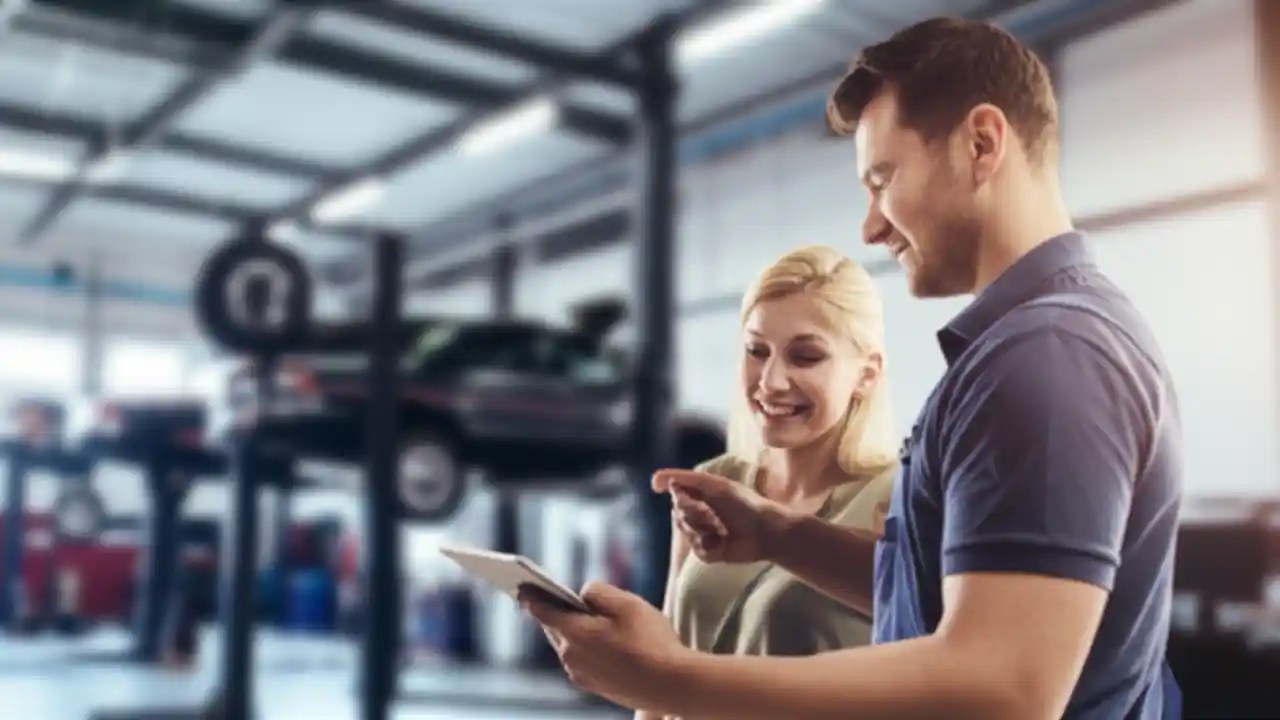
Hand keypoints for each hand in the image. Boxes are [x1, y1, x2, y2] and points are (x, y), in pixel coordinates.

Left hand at [519, 581, 691, 712]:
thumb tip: (583, 594)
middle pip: (554, 629)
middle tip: (547, 598)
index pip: (542, 611)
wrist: (671, 684)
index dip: (532, 596)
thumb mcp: (626, 602)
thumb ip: (598, 591)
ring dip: (568, 630)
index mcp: (573, 633)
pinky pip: (580, 660)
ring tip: (573, 617)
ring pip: (567, 646)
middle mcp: (570, 657)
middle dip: (551, 612)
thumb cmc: (650, 640)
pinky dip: (582, 647)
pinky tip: (596, 640)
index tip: (522, 588)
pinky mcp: (594, 687)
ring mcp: (581, 675)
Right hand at [652, 469, 789, 563]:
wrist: (764, 532)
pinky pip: (695, 548)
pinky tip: (723, 542)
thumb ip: (689, 480)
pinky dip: (708, 544)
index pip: (676, 490)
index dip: (669, 488)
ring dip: (701, 528)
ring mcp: (704, 533)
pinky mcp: (709, 552)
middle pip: (678, 511)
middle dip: (693, 512)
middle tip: (712, 513)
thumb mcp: (716, 486)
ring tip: (721, 528)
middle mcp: (700, 512)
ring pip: (684, 530)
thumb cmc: (744, 504)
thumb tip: (663, 481)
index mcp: (702, 494)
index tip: (656, 486)